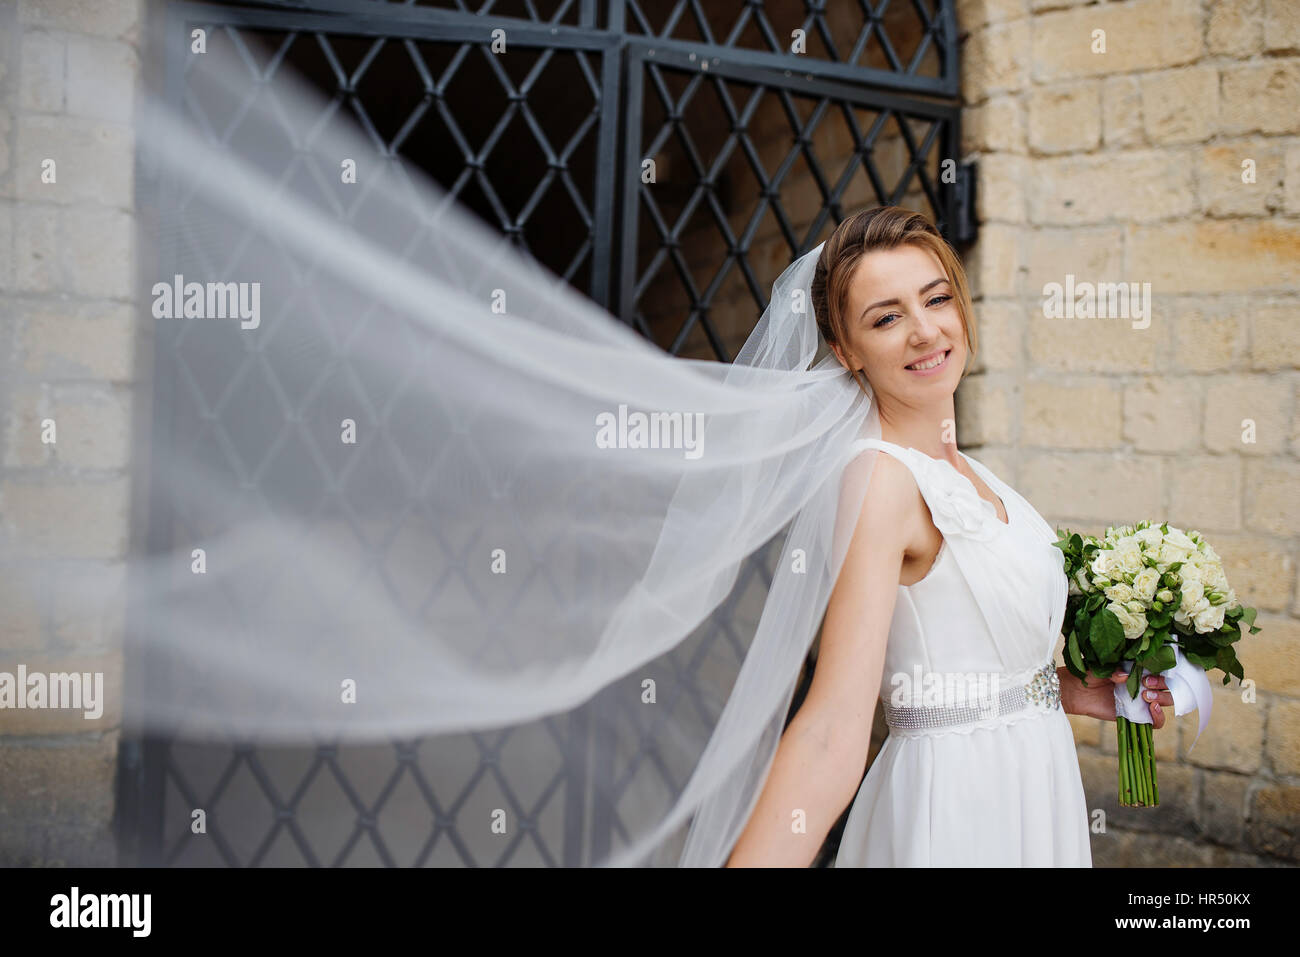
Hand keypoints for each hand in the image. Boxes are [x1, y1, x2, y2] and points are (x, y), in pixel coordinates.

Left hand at [1057, 667, 1172, 728]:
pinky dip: (1159, 717)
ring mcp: (1142, 701)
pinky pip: (1156, 722)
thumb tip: (1125, 676)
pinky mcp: (1137, 716)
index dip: (1163, 669)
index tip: (1150, 670)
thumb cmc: (1090, 673)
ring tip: (1146, 696)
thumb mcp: (1103, 667)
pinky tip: (1152, 708)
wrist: (1077, 690)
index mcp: (1140, 669)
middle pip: (1170, 686)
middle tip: (1146, 683)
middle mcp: (1145, 685)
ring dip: (1162, 698)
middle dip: (1163, 684)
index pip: (1164, 669)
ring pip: (1167, 701)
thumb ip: (1115, 669)